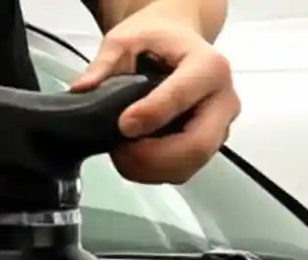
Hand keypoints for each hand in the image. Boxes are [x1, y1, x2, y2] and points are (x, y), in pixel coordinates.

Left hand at [70, 6, 239, 184]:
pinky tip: (134, 157)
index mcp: (209, 66)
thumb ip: (105, 63)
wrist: (178, 44)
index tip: (123, 125)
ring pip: (190, 166)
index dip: (152, 114)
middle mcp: (223, 100)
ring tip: (121, 153)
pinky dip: (154, 172)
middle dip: (153, 158)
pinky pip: (184, 170)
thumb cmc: (158, 41)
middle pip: (197, 145)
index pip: (184, 96)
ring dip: (150, 169)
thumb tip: (83, 88)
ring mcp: (220, 127)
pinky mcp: (208, 146)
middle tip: (119, 151)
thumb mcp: (126, 39)